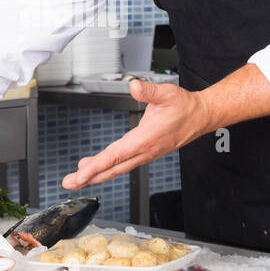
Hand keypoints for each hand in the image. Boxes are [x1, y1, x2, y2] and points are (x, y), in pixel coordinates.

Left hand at [62, 78, 215, 189]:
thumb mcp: (168, 93)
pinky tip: (94, 166)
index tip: (81, 173)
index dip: (97, 165)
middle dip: (89, 177)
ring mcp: (145, 154)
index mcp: (146, 139)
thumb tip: (134, 87)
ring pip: (116, 168)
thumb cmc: (184, 106)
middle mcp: (144, 151)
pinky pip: (122, 164)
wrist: (200, 117)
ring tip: (76, 179)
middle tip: (69, 183)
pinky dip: (106, 168)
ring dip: (96, 174)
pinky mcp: (145, 153)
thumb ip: (149, 91)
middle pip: (113, 168)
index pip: (116, 155)